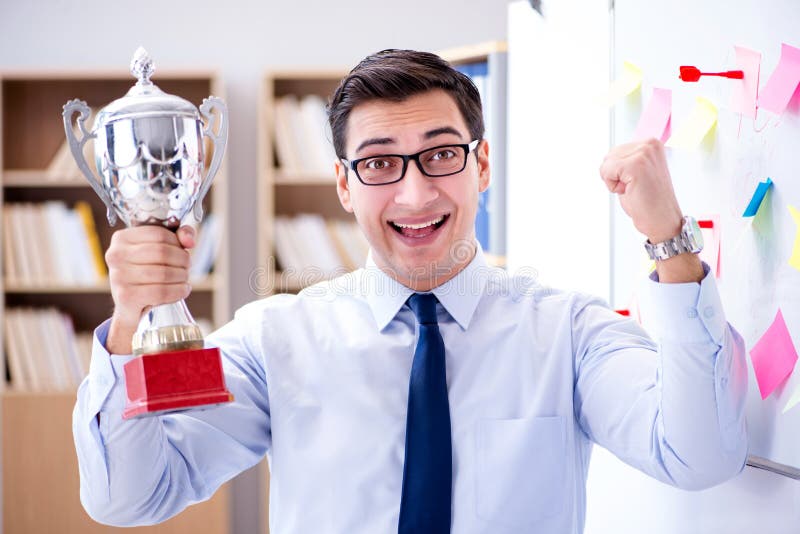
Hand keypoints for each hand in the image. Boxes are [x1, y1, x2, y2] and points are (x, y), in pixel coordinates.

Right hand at [105, 225, 194, 353]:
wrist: (130, 306)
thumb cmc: (146, 274)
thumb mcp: (160, 249)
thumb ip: (179, 236)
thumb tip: (189, 240)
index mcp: (121, 238)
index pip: (159, 234)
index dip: (178, 243)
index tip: (182, 252)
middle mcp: (115, 255)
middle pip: (162, 253)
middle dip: (182, 261)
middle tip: (186, 268)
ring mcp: (118, 276)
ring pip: (164, 273)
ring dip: (182, 276)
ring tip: (183, 279)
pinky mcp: (126, 296)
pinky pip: (161, 292)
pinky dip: (179, 291)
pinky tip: (182, 290)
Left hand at [600, 139, 703, 282]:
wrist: (662, 220)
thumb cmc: (649, 200)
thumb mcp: (638, 172)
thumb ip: (626, 160)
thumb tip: (608, 156)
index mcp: (651, 144)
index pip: (615, 151)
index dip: (619, 172)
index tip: (638, 181)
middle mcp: (649, 144)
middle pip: (609, 156)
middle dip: (615, 175)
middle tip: (635, 187)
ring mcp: (644, 153)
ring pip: (606, 163)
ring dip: (615, 181)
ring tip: (634, 189)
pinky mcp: (636, 165)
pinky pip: (606, 171)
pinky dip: (612, 186)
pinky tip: (630, 191)